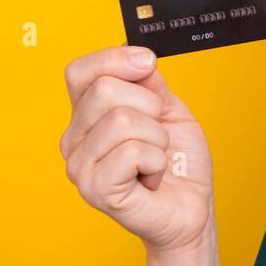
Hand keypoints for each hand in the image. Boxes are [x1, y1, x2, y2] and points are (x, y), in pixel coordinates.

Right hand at [60, 45, 215, 253]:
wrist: (191, 208)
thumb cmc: (178, 163)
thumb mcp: (169, 110)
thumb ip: (150, 82)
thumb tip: (138, 56)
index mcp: (86, 117)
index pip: (80, 71)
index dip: (115, 59)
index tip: (148, 66)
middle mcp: (74, 140)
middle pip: (105, 90)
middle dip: (150, 107)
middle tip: (158, 135)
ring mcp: (80, 167)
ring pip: (122, 120)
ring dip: (158, 138)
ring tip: (156, 159)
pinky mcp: (96, 190)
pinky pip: (134, 152)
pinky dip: (158, 161)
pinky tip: (153, 177)